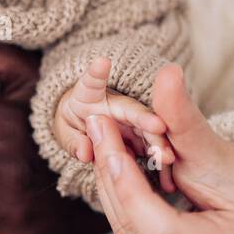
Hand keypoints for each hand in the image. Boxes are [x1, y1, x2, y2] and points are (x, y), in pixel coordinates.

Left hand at [54, 55, 174, 191]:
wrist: (87, 125)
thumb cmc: (74, 122)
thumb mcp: (66, 131)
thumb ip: (73, 141)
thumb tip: (85, 152)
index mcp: (90, 96)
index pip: (92, 83)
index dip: (96, 73)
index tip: (101, 62)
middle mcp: (115, 104)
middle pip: (131, 110)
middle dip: (145, 118)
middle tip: (159, 128)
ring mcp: (132, 120)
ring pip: (146, 130)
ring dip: (158, 143)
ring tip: (167, 158)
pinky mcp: (142, 136)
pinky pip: (151, 146)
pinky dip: (158, 158)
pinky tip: (168, 171)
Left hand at [86, 63, 233, 233]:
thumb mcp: (221, 153)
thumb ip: (186, 121)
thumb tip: (164, 74)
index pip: (159, 227)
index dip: (128, 185)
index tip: (107, 142)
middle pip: (137, 233)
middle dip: (113, 179)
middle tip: (98, 131)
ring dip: (112, 192)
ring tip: (105, 147)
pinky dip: (123, 212)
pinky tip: (119, 178)